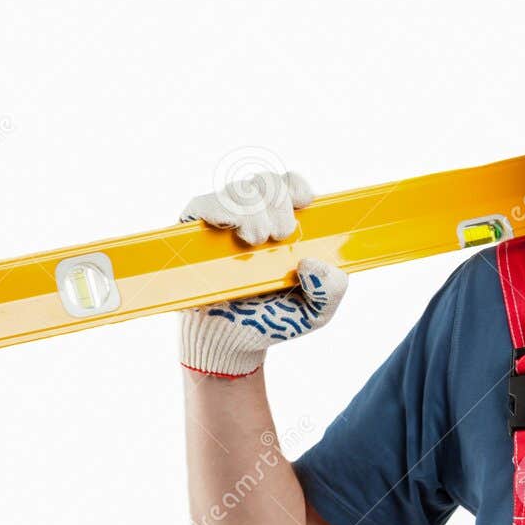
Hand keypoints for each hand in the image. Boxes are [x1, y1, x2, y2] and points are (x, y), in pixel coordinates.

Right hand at [177, 170, 347, 377]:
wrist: (229, 342)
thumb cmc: (273, 320)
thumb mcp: (315, 312)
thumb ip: (332, 289)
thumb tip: (313, 263)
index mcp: (285, 227)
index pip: (290, 185)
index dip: (297, 186)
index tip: (304, 203)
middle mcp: (254, 218)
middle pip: (267, 181)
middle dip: (278, 204)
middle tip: (279, 237)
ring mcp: (223, 223)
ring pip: (239, 190)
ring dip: (253, 212)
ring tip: (254, 243)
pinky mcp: (193, 231)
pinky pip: (205, 203)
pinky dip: (221, 209)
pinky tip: (230, 228)